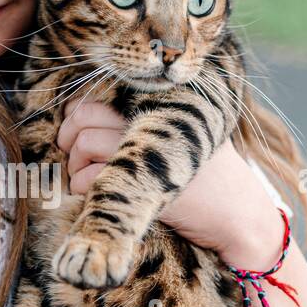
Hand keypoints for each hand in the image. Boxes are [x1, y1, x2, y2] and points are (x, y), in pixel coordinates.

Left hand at [57, 98, 281, 263]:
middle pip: (85, 114)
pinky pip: (90, 179)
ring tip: (86, 178)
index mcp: (160, 105)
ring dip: (75, 166)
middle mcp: (152, 119)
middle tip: (71, 154)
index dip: (76, 112)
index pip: (101, 93)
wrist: (239, 214)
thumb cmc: (208, 179)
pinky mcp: (141, 179)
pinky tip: (101, 196)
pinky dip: (85, 189)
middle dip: (67, 136)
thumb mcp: (182, 138)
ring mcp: (147, 147)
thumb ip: (142, 124)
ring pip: (83, 144)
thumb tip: (83, 125)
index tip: (73, 130)